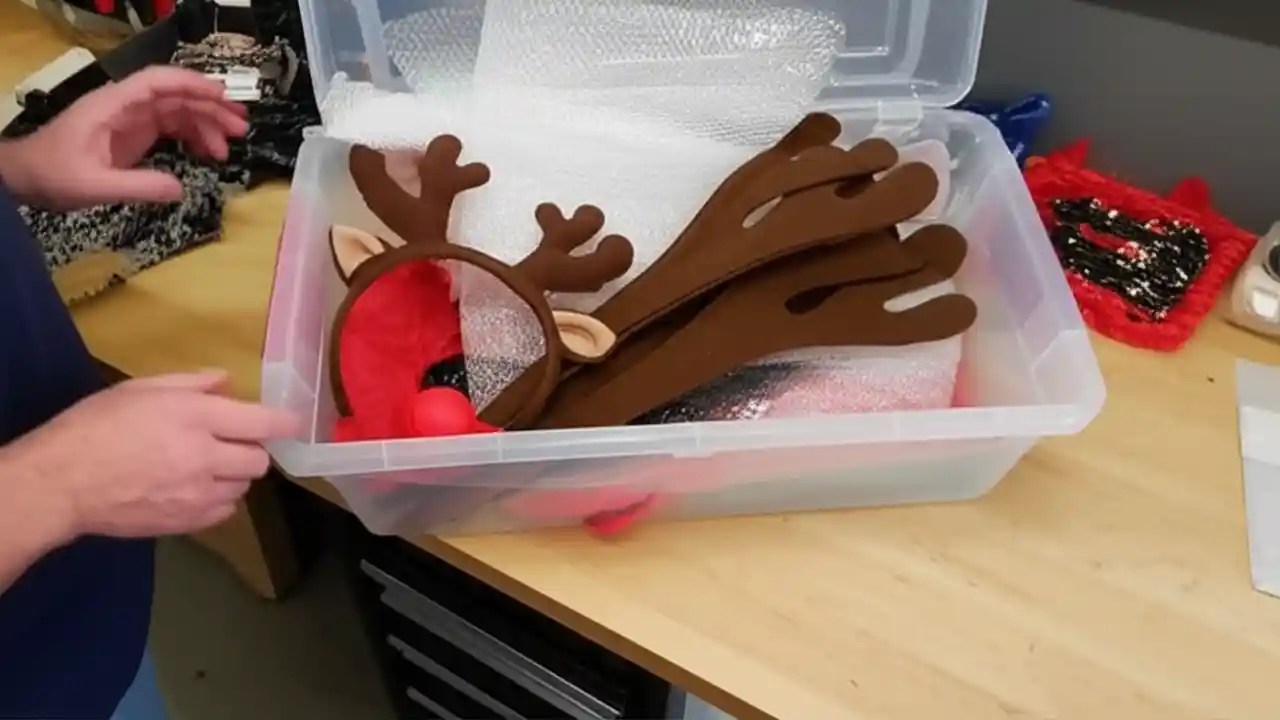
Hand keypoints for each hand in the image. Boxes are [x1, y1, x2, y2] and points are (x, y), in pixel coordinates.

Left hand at [0, 66, 247, 210]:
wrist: (27, 178)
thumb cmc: (53, 175)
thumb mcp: (94, 185)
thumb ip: (138, 186)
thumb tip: (181, 189)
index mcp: (113, 105)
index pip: (157, 83)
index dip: (192, 85)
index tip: (222, 96)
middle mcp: (126, 106)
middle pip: (176, 96)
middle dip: (210, 108)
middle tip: (240, 129)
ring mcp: (132, 120)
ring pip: (178, 112)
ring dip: (206, 125)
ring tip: (228, 150)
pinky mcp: (135, 135)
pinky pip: (172, 129)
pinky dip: (193, 138)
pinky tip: (208, 154)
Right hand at [2, 370, 299, 538]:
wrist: (61, 483)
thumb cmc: (95, 427)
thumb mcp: (140, 389)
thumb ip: (192, 384)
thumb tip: (228, 384)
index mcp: (194, 417)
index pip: (261, 422)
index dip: (285, 423)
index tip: (294, 423)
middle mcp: (204, 456)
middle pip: (259, 460)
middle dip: (251, 449)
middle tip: (230, 442)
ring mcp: (197, 493)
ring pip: (243, 487)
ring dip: (234, 475)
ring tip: (205, 466)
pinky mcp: (186, 522)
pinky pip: (224, 512)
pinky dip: (218, 500)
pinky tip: (194, 489)